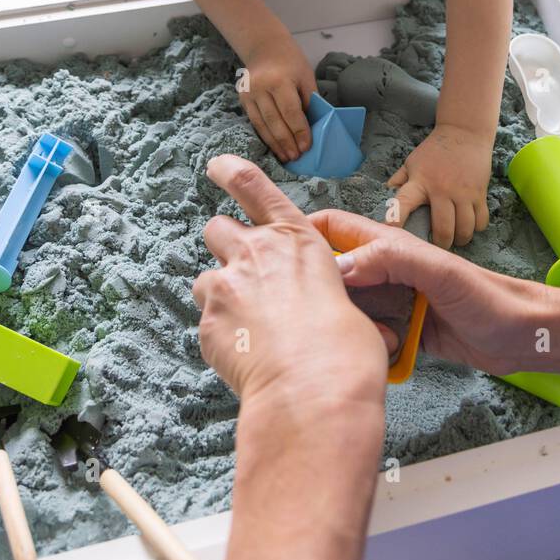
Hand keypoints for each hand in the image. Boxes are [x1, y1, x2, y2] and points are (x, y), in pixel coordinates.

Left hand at [192, 157, 390, 403]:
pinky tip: (246, 355)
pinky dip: (221, 334)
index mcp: (296, 238)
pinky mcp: (207, 324)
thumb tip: (354, 327)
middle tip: (244, 272)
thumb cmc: (344, 352)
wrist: (313, 393)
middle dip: (225, 245)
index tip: (216, 166)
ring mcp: (226, 287)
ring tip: (247, 325)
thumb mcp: (349, 307)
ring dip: (221, 294)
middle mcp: (255, 253)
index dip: (230, 170)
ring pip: (205, 277)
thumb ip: (331, 299)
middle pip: (217, 228)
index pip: (252, 185)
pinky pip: (206, 321)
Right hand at [239, 25, 316, 161]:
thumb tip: (314, 128)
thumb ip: (309, 101)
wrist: (265, 47)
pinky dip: (266, 136)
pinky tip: (275, 147)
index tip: (307, 147)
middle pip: (274, 121)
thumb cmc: (291, 62)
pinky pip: (255, 122)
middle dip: (287, 142)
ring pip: (262, 125)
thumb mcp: (306, 77)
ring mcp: (248, 94)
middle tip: (297, 157)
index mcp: (279, 80)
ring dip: (275, 144)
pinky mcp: (243, 100)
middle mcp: (260, 88)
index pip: (291, 111)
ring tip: (287, 157)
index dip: (299, 131)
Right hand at [307, 205, 547, 376]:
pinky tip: (367, 360)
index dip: (299, 234)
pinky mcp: (401, 333)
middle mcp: (384, 271)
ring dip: (341, 325)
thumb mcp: (439, 272)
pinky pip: (367, 338)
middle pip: (330, 273)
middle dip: (313, 291)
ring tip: (339, 340)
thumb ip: (391, 259)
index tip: (270, 255)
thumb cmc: (488, 296)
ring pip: (346, 309)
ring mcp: (391, 303)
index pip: (330, 228)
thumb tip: (338, 267)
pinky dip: (363, 348)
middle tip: (296, 314)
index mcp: (387, 246)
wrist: (522, 336)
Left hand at [386, 123, 492, 248]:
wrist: (465, 132)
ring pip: (465, 228)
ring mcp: (463, 192)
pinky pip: (481, 220)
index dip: (396, 220)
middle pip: (443, 228)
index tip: (391, 234)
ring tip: (455, 239)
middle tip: (438, 246)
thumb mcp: (412, 162)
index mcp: (420, 182)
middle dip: (441, 243)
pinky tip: (469, 226)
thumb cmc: (435, 150)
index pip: (403, 203)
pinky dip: (476, 228)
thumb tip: (384, 196)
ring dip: (460, 239)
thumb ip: (399, 180)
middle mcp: (441, 189)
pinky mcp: (480, 193)